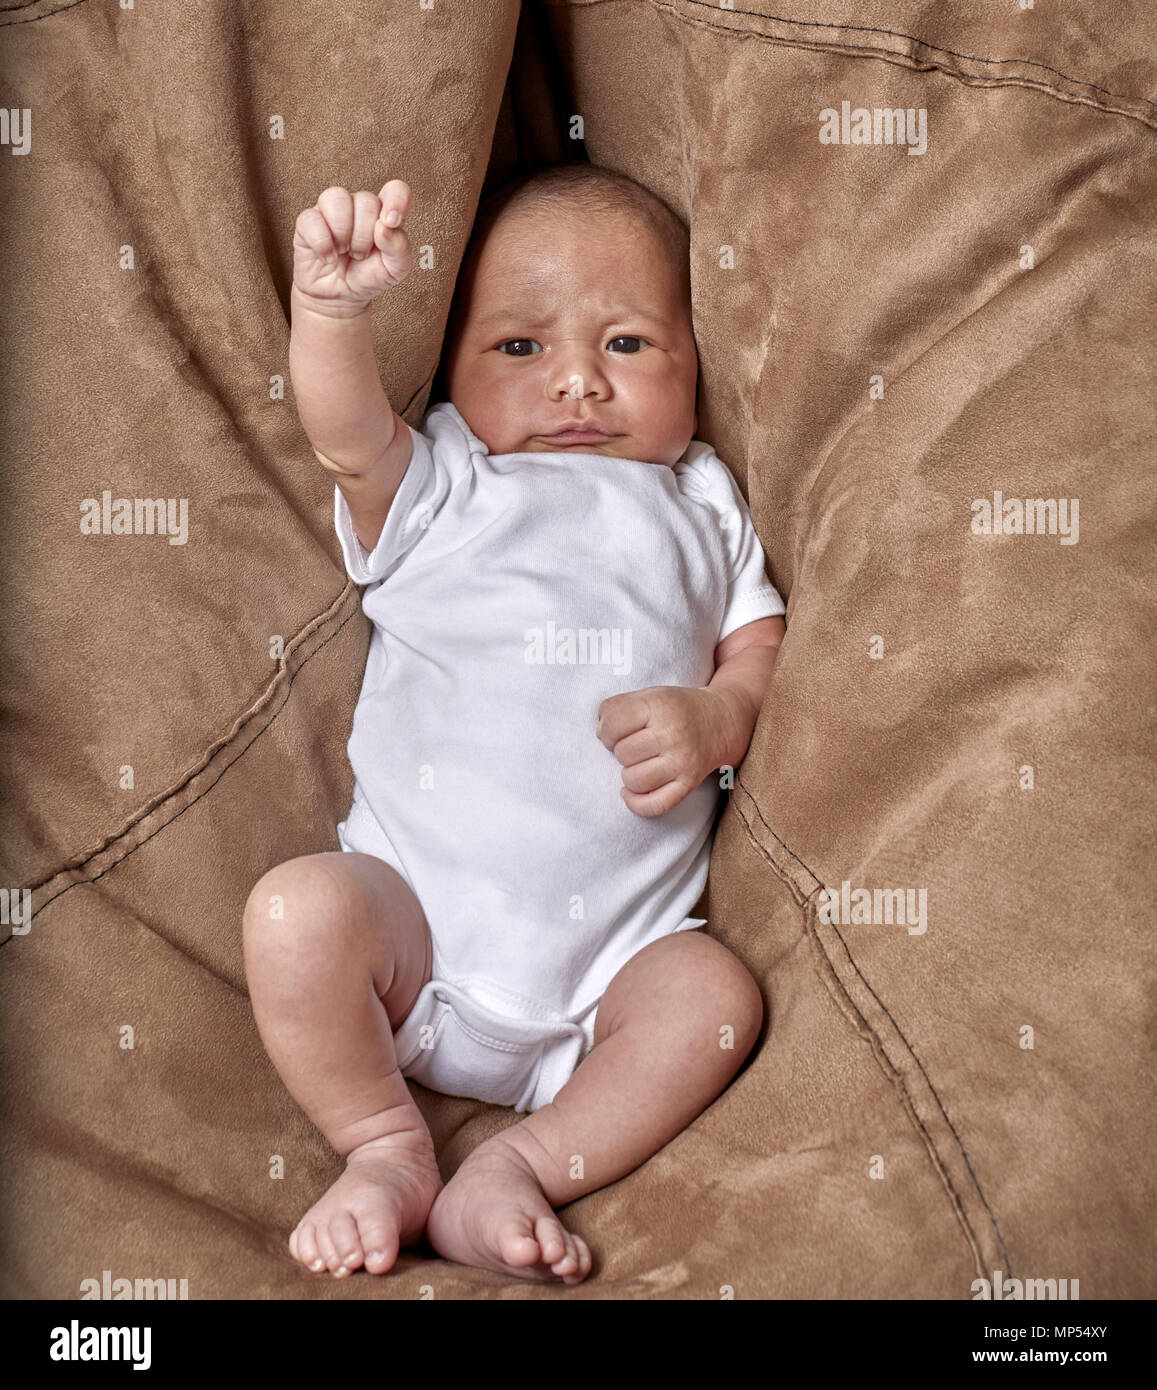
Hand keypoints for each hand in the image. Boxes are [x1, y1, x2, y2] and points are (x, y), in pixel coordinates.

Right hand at [292, 180, 412, 315]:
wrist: (339, 298)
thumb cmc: (368, 277)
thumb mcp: (394, 270)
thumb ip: (399, 248)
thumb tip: (385, 228)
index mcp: (383, 213)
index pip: (396, 189)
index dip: (396, 200)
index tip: (392, 223)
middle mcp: (357, 206)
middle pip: (366, 201)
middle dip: (365, 236)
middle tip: (360, 255)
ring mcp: (330, 210)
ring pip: (338, 198)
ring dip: (344, 233)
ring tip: (344, 252)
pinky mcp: (307, 221)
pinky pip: (312, 218)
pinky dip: (322, 243)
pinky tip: (327, 257)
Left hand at [595, 686, 740, 816]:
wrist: (721, 720)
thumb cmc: (677, 708)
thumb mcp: (649, 694)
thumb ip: (617, 706)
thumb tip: (599, 732)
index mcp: (658, 706)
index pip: (613, 725)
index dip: (606, 731)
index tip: (614, 732)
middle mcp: (671, 734)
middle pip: (622, 753)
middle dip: (620, 751)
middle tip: (632, 746)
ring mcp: (682, 761)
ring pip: (634, 780)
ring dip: (628, 775)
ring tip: (636, 764)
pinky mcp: (689, 782)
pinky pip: (656, 804)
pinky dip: (636, 803)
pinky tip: (629, 793)